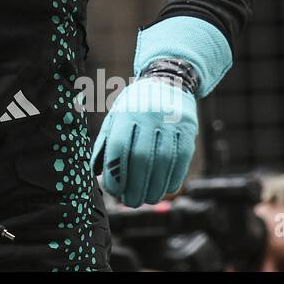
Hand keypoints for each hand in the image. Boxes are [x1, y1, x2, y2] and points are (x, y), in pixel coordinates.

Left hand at [92, 15, 231, 207]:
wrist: (168, 82)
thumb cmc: (135, 106)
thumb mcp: (116, 116)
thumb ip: (105, 143)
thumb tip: (96, 173)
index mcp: (125, 113)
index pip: (118, 148)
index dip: (115, 173)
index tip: (114, 190)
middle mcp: (148, 116)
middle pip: (140, 158)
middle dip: (134, 186)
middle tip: (130, 202)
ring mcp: (170, 122)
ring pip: (162, 162)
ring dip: (155, 187)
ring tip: (147, 199)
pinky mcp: (188, 129)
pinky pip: (181, 160)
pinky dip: (173, 178)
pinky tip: (165, 189)